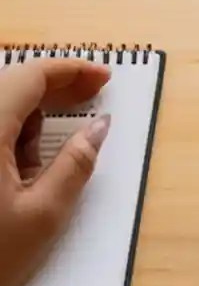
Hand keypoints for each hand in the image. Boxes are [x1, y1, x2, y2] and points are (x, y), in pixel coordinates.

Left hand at [0, 58, 111, 285]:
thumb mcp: (43, 214)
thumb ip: (76, 163)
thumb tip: (97, 129)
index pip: (30, 76)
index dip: (71, 70)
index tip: (102, 77)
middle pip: (10, 85)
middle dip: (54, 87)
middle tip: (91, 96)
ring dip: (27, 115)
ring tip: (49, 152)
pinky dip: (5, 133)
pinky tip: (21, 163)